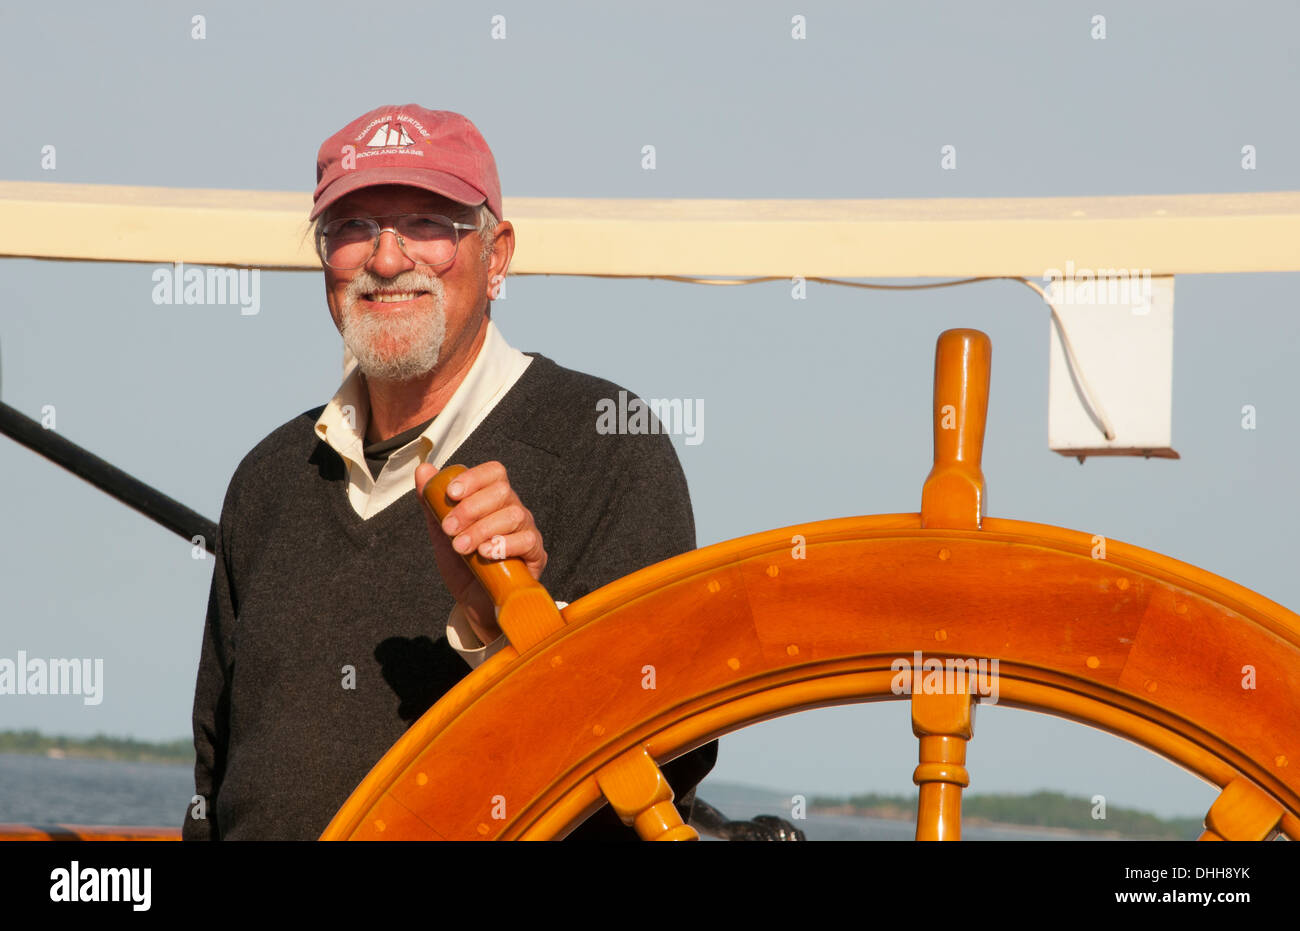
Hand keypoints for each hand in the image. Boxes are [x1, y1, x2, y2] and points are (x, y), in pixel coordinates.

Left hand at [415, 461, 547, 646]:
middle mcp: (513, 510)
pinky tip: (485, 554)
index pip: (494, 473)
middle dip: (471, 509)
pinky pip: (527, 540)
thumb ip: (432, 502)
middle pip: (502, 491)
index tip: (451, 493)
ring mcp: (527, 531)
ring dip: (482, 529)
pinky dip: (504, 545)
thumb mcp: (442, 533)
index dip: (474, 478)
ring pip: (513, 515)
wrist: (474, 604)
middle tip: (449, 529)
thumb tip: (423, 468)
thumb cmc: (462, 566)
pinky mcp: (536, 554)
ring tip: (460, 547)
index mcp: (493, 500)